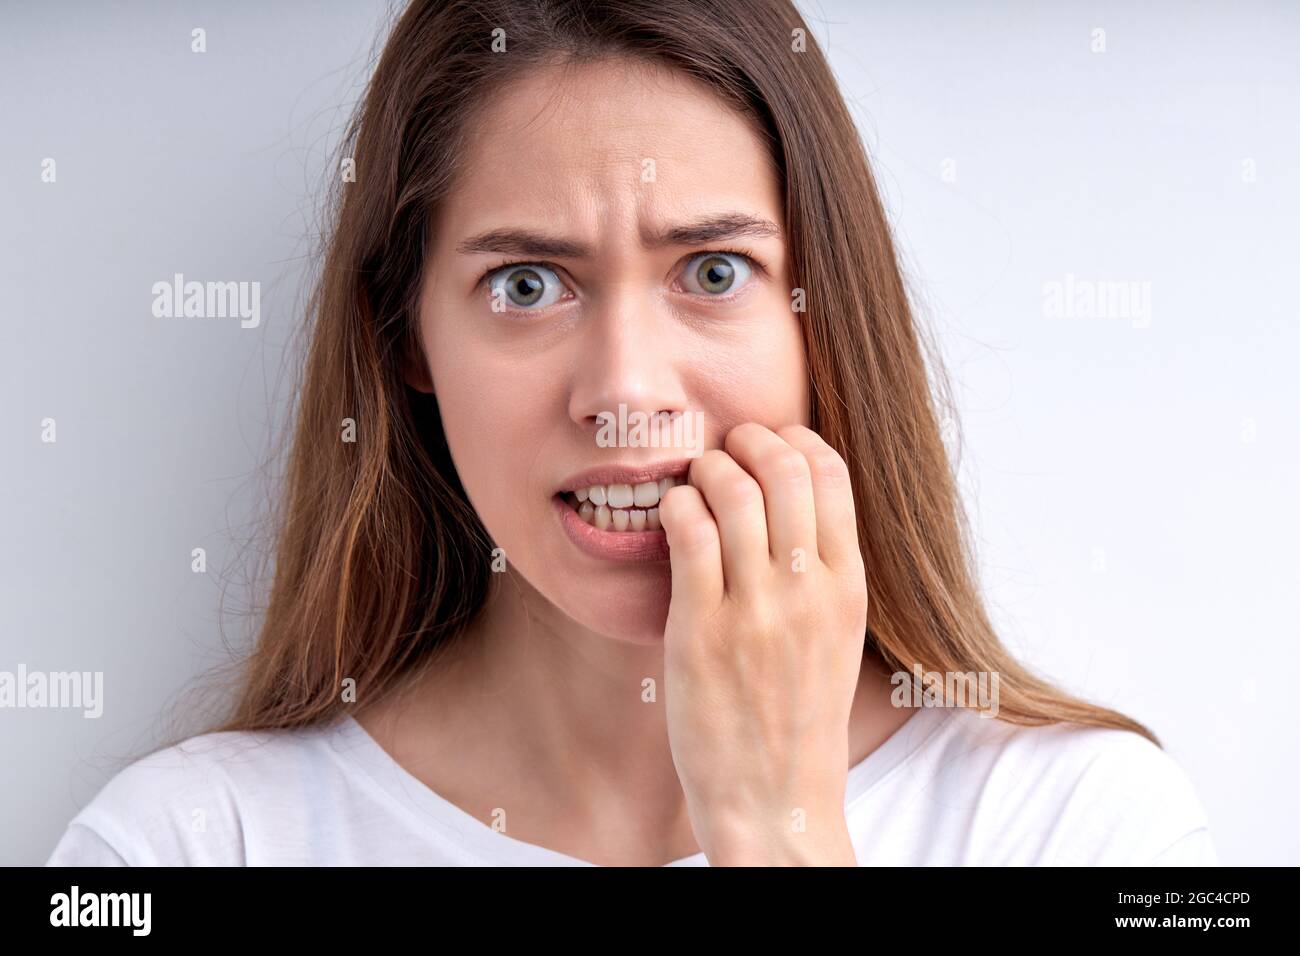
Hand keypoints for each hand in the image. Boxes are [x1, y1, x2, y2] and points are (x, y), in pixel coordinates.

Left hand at [658, 423, 868, 865]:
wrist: (776, 796)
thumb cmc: (798, 715)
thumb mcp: (836, 635)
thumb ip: (824, 569)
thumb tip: (790, 498)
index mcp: (849, 586)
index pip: (832, 474)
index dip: (795, 439)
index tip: (768, 441)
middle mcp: (809, 590)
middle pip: (785, 469)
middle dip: (748, 440)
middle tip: (726, 447)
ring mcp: (757, 609)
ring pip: (733, 491)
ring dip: (706, 468)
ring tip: (694, 481)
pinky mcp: (702, 630)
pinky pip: (690, 533)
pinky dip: (677, 505)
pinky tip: (672, 514)